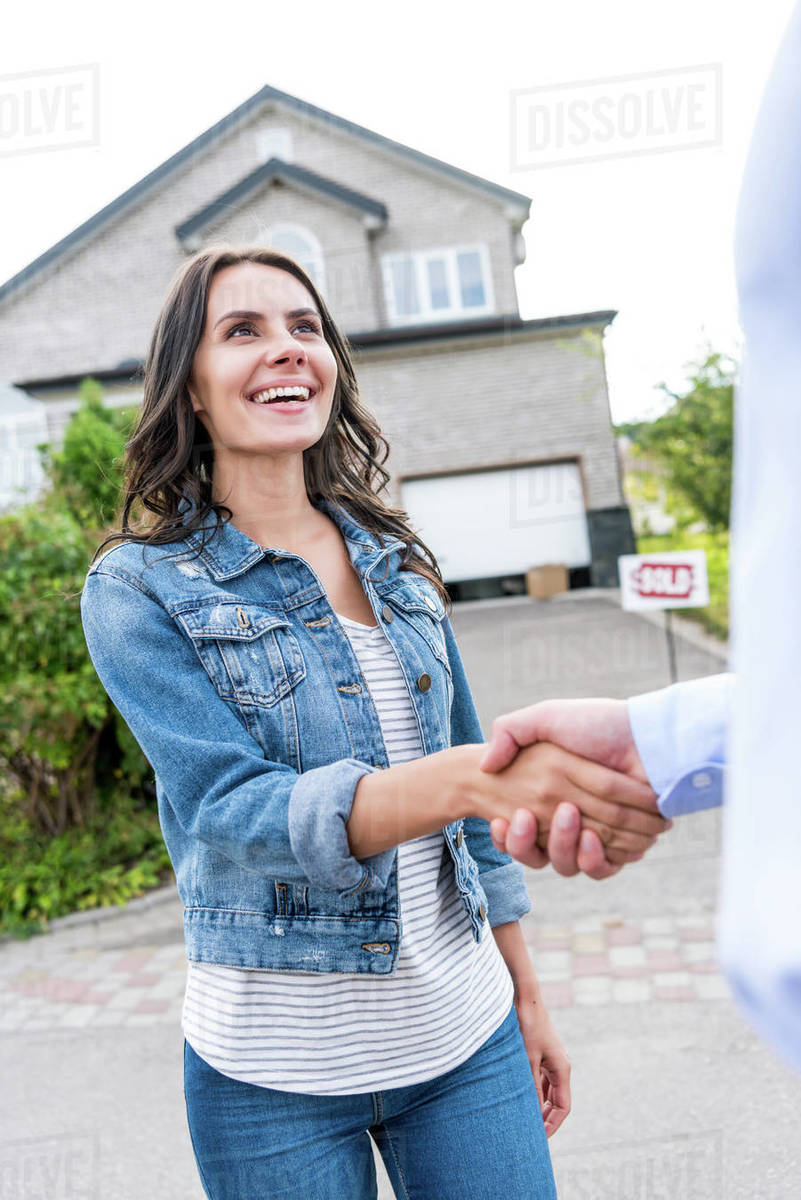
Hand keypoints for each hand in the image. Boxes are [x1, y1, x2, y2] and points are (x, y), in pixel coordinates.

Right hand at [480, 699, 662, 874]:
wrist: (645, 733)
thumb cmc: (596, 722)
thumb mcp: (545, 718)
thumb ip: (510, 732)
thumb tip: (486, 765)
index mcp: (552, 793)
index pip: (521, 829)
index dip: (508, 835)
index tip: (499, 820)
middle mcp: (571, 817)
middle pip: (539, 850)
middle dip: (525, 842)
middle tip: (527, 816)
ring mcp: (596, 832)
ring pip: (567, 863)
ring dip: (560, 848)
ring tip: (566, 818)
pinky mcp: (622, 844)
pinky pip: (600, 868)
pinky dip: (593, 860)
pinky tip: (589, 839)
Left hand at [515, 994, 570, 1136]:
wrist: (524, 998)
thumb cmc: (527, 1026)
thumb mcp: (527, 1060)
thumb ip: (532, 1088)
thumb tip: (534, 1114)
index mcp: (562, 1068)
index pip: (563, 1106)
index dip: (553, 1124)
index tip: (541, 1139)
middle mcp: (560, 1065)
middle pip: (558, 1101)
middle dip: (547, 1119)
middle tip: (532, 1135)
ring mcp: (551, 1059)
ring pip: (549, 1090)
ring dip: (540, 1106)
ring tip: (526, 1121)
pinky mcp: (541, 1053)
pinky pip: (541, 1079)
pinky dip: (535, 1091)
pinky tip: (523, 1099)